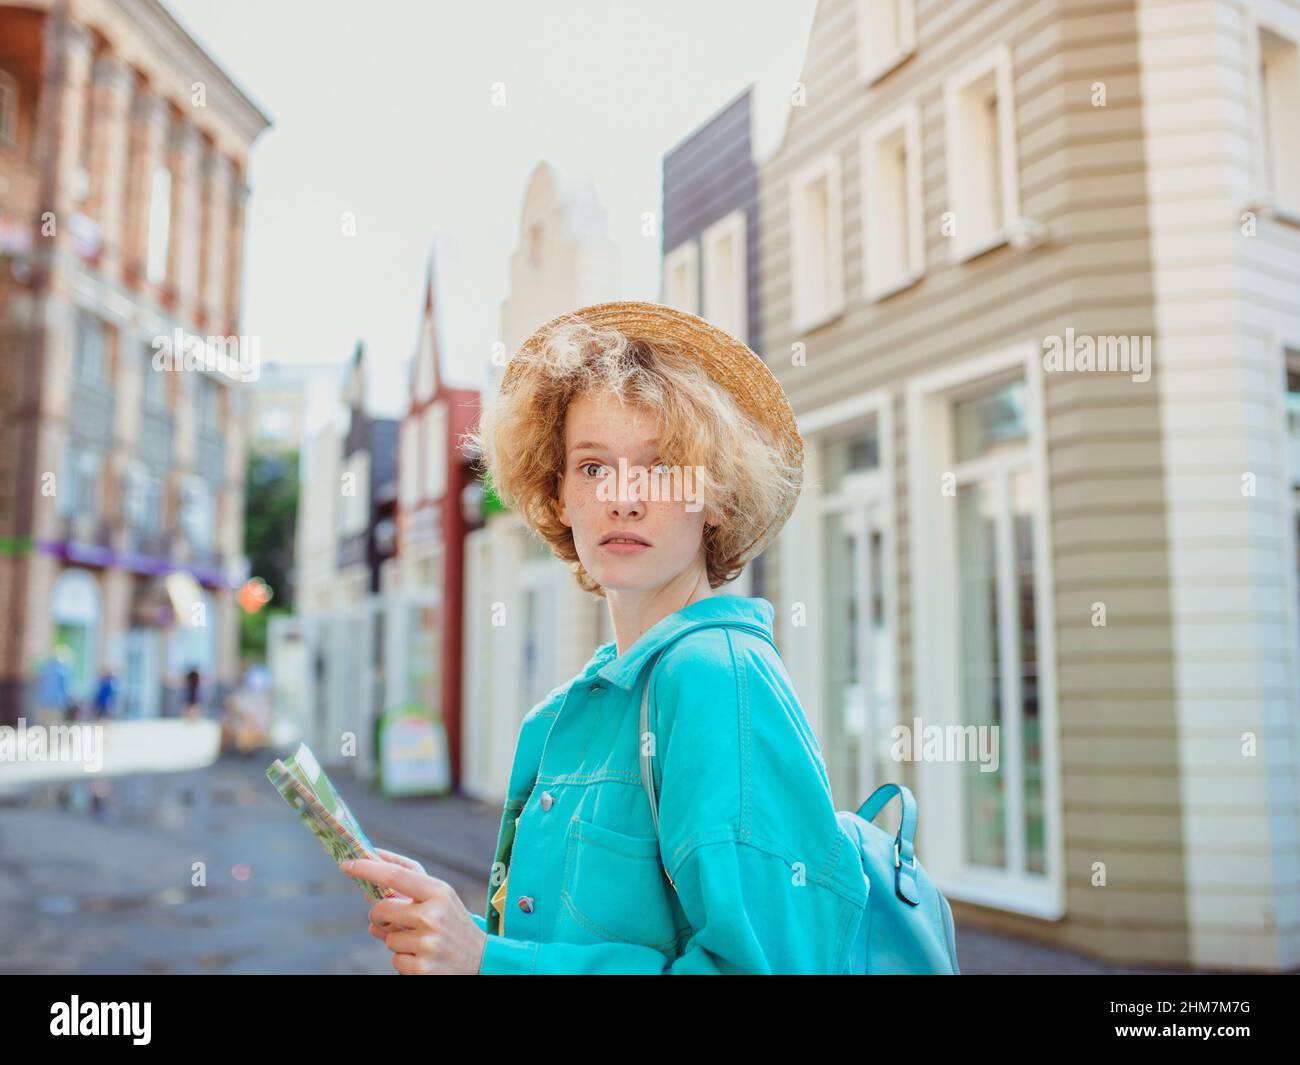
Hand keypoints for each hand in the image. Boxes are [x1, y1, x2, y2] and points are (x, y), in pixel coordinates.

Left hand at [340, 858, 486, 974]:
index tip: (347, 864)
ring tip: (422, 940)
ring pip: (387, 938)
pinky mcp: (422, 969)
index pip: (395, 876)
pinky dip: (404, 959)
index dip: (368, 868)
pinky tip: (423, 957)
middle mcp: (433, 916)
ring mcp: (427, 944)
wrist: (481, 960)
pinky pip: (395, 959)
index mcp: (438, 892)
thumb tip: (370, 871)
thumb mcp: (440, 896)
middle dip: (379, 915)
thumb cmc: (454, 922)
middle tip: (392, 918)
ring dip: (397, 940)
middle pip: (381, 910)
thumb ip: (409, 882)